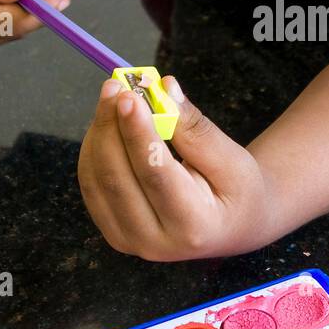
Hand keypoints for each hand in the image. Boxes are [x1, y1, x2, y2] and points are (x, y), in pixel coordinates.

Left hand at [78, 78, 273, 260]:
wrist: (232, 226)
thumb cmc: (237, 190)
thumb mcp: (232, 159)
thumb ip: (196, 128)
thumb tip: (165, 89)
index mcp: (193, 227)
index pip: (155, 174)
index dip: (138, 133)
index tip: (129, 95)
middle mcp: (155, 243)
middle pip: (117, 177)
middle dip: (110, 126)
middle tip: (115, 85)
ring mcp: (128, 241)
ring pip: (97, 179)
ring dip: (99, 132)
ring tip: (113, 96)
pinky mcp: (113, 231)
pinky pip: (91, 184)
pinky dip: (94, 147)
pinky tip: (109, 122)